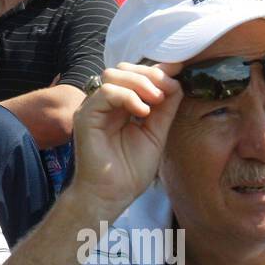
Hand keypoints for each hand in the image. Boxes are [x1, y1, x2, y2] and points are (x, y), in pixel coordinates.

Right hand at [68, 63, 181, 222]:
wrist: (112, 195)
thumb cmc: (130, 170)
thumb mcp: (156, 134)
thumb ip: (165, 108)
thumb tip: (176, 82)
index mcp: (120, 105)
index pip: (135, 75)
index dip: (156, 69)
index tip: (178, 70)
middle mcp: (104, 103)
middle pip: (123, 69)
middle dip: (149, 74)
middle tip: (166, 90)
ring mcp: (93, 108)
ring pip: (113, 75)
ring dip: (140, 82)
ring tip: (156, 101)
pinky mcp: (85, 116)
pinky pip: (106, 92)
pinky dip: (128, 97)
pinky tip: (143, 112)